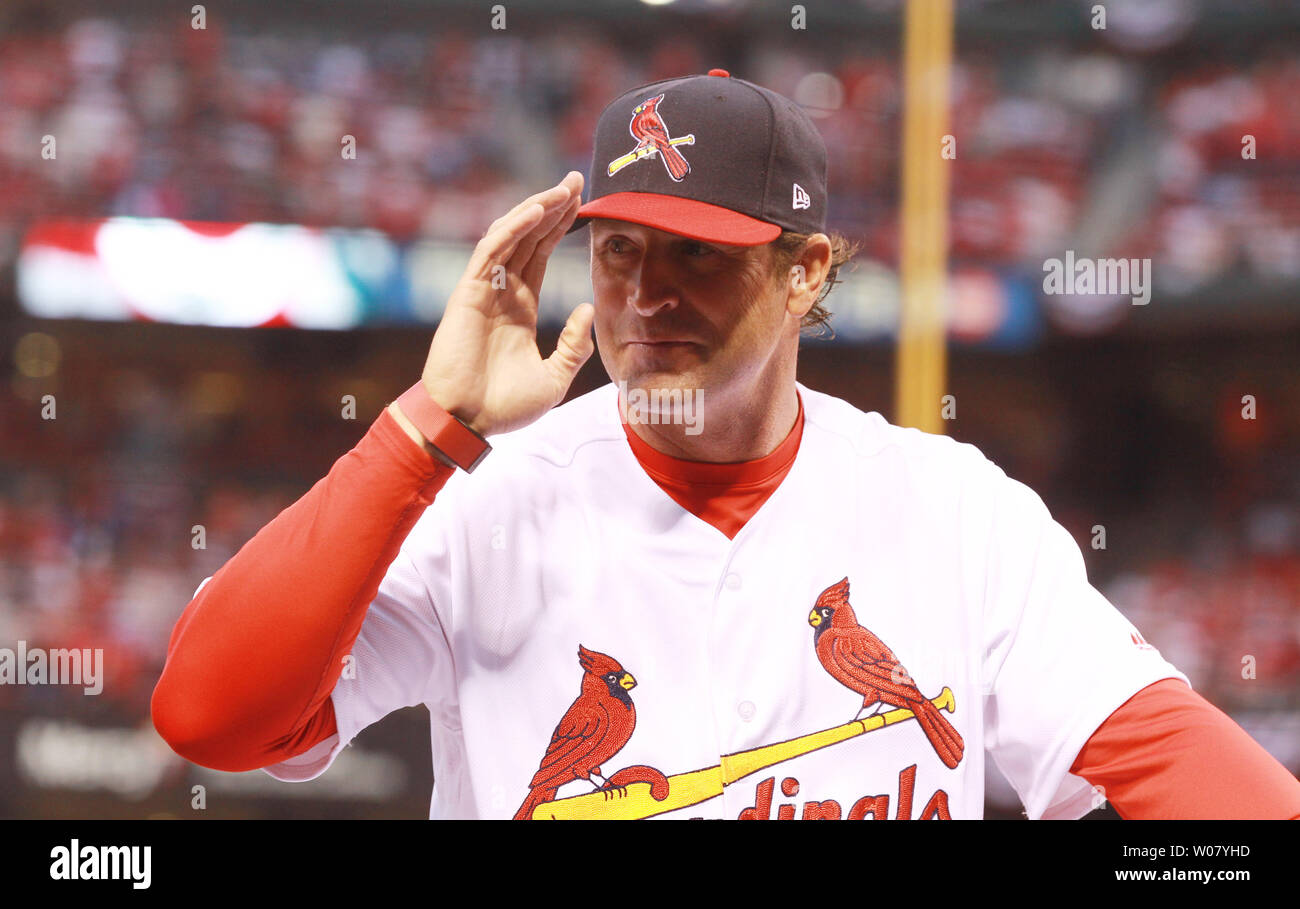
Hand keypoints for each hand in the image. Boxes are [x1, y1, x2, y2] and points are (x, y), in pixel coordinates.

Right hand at [399, 171, 593, 439]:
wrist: (467, 423)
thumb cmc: (505, 407)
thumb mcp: (554, 378)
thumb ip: (573, 345)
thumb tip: (587, 309)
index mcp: (520, 308)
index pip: (542, 255)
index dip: (560, 227)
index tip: (582, 201)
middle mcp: (503, 293)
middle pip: (530, 238)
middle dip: (553, 206)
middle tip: (577, 178)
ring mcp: (485, 290)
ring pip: (511, 237)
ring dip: (536, 209)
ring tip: (562, 188)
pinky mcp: (469, 293)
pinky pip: (492, 251)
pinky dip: (512, 229)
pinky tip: (535, 211)